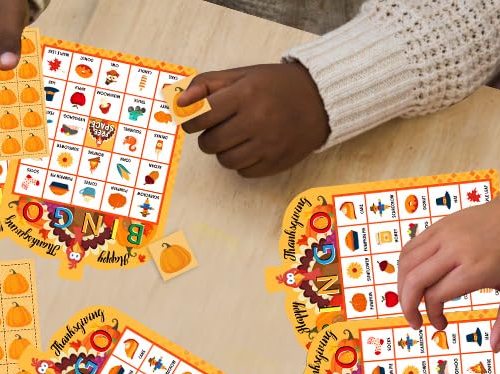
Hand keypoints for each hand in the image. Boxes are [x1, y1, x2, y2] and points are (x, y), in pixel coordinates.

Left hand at [178, 63, 328, 177]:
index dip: (191, 120)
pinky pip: (243, 172)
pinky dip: (242, 162)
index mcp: (246, 94)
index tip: (193, 120)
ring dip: (224, 151)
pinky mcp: (277, 162)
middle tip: (219, 128)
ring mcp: (269, 145)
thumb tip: (179, 103)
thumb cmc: (274, 86)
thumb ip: (207, 85)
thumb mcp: (242, 76)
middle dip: (208, 137)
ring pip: (225, 161)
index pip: (202, 115)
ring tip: (237, 137)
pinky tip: (252, 147)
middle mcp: (258, 120)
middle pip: (210, 143)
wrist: (320, 100)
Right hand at [397, 195, 499, 344]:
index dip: (433, 316)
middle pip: (414, 281)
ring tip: (410, 303)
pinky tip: (413, 281)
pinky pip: (410, 248)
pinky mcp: (439, 226)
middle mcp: (455, 250)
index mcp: (475, 268)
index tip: (442, 325)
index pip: (436, 296)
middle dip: (407, 307)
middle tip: (414, 322)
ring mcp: (444, 235)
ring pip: (406, 264)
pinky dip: (405, 268)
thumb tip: (495, 348)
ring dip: (402, 288)